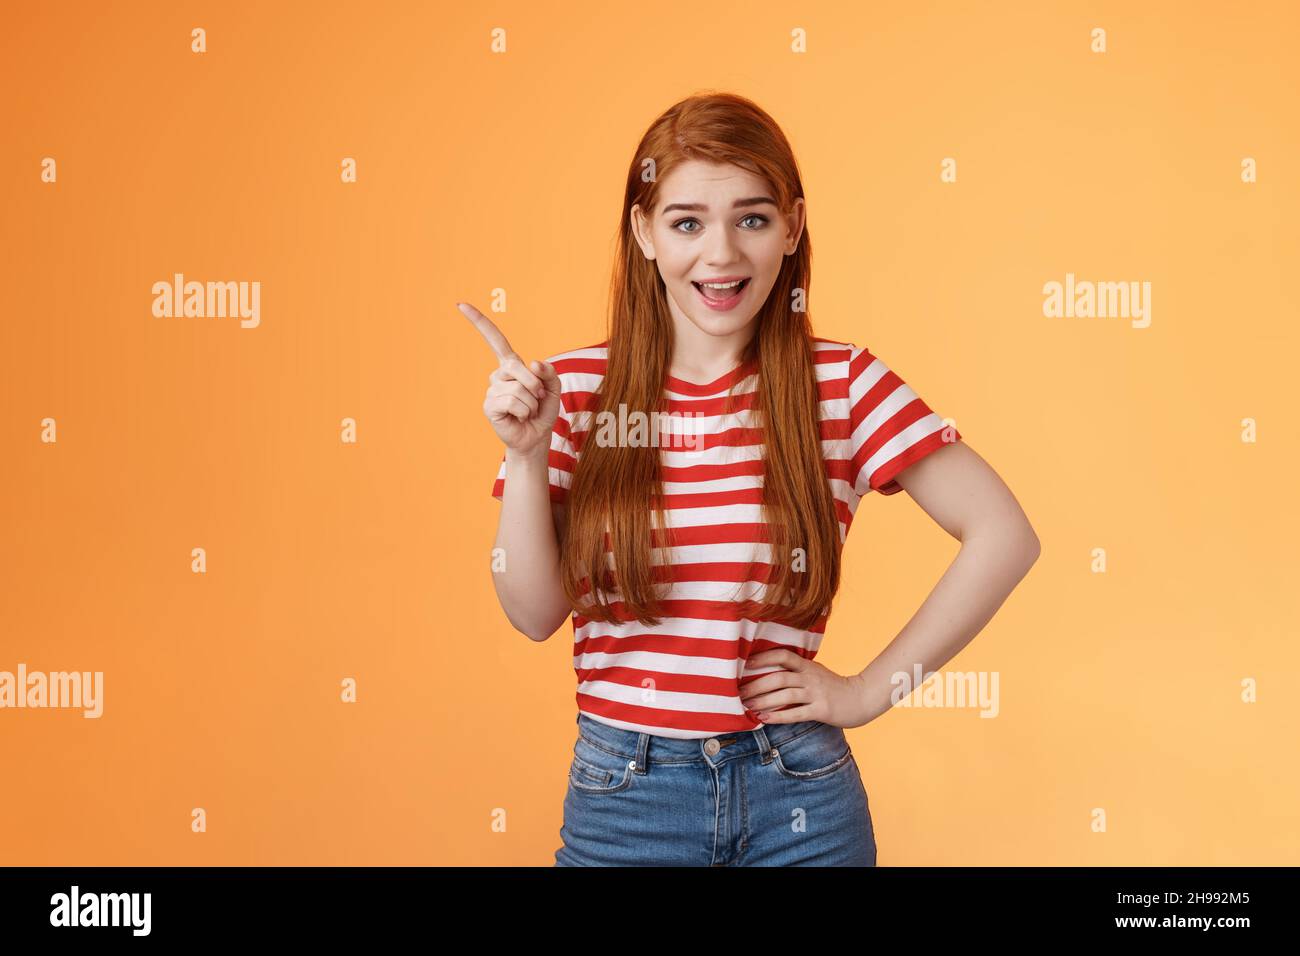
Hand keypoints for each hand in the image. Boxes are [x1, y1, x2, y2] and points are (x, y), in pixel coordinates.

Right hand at [458, 302, 560, 455]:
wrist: (536, 436)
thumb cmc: (542, 411)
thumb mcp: (553, 387)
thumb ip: (549, 372)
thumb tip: (533, 363)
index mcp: (511, 365)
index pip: (494, 340)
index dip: (479, 322)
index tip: (460, 304)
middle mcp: (498, 375)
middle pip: (518, 367)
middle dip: (535, 384)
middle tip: (537, 398)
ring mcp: (492, 390)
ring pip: (519, 388)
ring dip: (532, 402)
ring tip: (527, 410)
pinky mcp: (489, 406)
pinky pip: (514, 402)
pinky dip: (524, 411)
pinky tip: (519, 417)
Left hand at [738, 648, 869, 728]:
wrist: (860, 699)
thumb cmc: (833, 686)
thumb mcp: (816, 672)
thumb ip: (797, 670)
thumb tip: (769, 672)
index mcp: (807, 665)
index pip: (782, 656)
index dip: (763, 658)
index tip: (744, 664)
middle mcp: (810, 677)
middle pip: (778, 678)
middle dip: (756, 686)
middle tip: (739, 694)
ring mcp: (816, 693)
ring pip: (784, 695)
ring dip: (763, 702)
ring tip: (747, 707)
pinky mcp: (821, 710)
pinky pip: (795, 713)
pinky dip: (778, 716)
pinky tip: (764, 719)